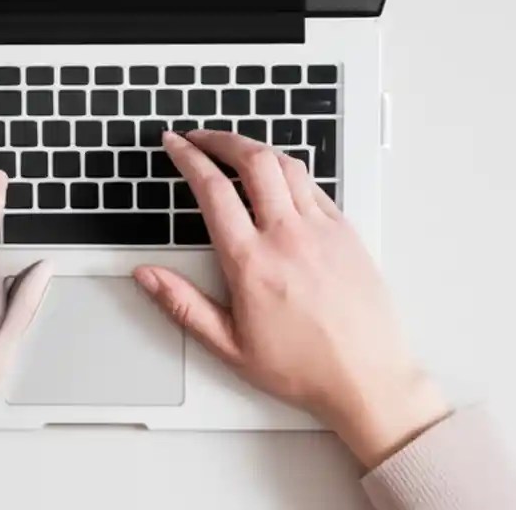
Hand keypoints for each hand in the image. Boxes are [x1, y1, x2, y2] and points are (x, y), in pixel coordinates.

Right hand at [135, 130, 448, 467]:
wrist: (368, 379)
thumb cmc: (303, 368)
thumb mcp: (229, 345)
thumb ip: (182, 305)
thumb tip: (147, 276)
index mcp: (251, 262)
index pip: (213, 190)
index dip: (188, 158)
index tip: (175, 144)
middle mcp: (287, 237)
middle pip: (252, 160)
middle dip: (220, 138)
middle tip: (200, 137)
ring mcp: (322, 230)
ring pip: (286, 164)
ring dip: (255, 147)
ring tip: (235, 148)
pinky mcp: (347, 233)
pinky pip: (314, 186)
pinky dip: (289, 171)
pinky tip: (278, 178)